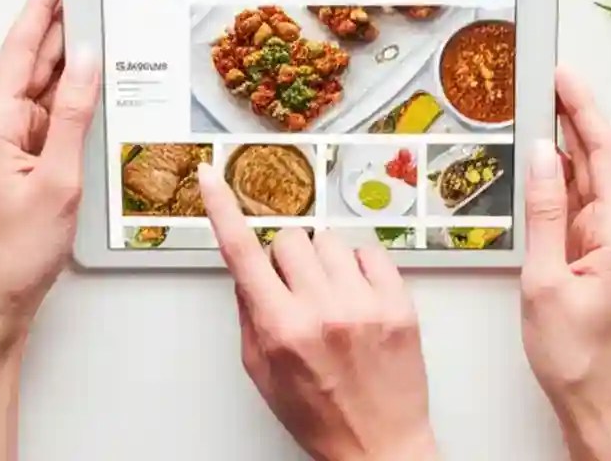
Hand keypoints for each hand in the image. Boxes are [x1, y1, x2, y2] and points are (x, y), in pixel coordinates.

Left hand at [0, 0, 99, 460]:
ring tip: (99, 20)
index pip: (23, 48)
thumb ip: (74, 114)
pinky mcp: (23, 161)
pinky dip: (74, 97)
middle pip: (33, 60)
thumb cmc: (17, 249)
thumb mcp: (58, 178)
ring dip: (71, 57)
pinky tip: (96, 84)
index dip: (42, 5)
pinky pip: (51, 116)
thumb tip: (89, 60)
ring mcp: (9, 143)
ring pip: (44, 87)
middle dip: (60, 20)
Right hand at [199, 165, 438, 460]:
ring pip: (330, 240)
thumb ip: (250, 315)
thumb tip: (245, 270)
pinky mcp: (399, 304)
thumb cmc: (319, 416)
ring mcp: (364, 305)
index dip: (221, 209)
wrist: (380, 447)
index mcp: (281, 329)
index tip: (211, 177)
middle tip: (297, 290)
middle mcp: (322, 311)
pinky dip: (361, 268)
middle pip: (290, 239)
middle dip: (286, 259)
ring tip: (333, 298)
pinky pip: (371, 252)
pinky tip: (359, 297)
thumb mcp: (263, 372)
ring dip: (325, 261)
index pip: (242, 253)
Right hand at [521, 68, 610, 460]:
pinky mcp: (595, 254)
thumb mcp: (545, 278)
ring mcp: (609, 241)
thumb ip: (544, 213)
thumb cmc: (574, 353)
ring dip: (565, 143)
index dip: (583, 110)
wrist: (594, 399)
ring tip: (536, 108)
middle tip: (545, 79)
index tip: (563, 76)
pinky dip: (559, 178)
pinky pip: (578, 204)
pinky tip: (540, 162)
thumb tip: (539, 155)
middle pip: (600, 158)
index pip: (604, 154)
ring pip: (588, 179)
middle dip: (574, 115)